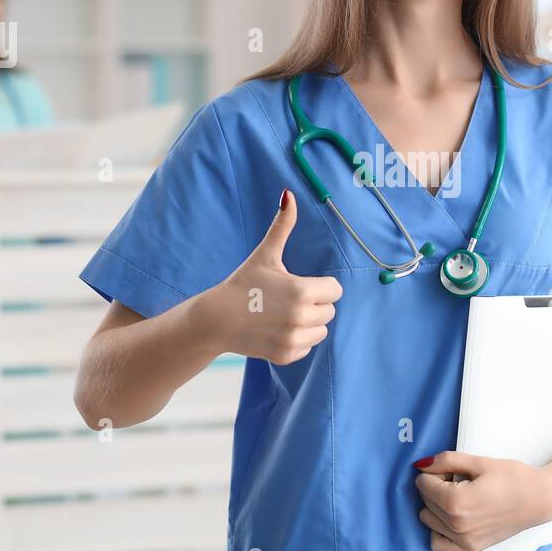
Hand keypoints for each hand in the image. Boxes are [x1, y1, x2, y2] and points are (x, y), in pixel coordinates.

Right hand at [213, 188, 342, 365]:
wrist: (216, 319)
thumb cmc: (243, 283)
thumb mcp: (265, 255)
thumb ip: (282, 226)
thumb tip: (289, 194)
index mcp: (301, 291)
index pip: (335, 290)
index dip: (320, 286)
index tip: (300, 284)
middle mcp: (300, 317)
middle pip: (329, 311)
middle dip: (314, 304)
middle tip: (288, 300)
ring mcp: (293, 339)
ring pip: (321, 331)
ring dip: (309, 324)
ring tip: (284, 315)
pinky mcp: (285, 355)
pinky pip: (307, 347)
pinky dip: (297, 340)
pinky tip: (278, 330)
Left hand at [413, 451, 551, 550]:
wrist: (540, 499)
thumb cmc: (513, 477)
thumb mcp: (478, 462)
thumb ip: (446, 461)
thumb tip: (422, 465)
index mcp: (456, 502)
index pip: (423, 483)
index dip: (435, 471)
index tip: (452, 469)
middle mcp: (456, 525)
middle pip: (425, 501)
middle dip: (436, 487)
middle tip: (459, 480)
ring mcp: (463, 539)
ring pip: (428, 520)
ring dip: (436, 506)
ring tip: (459, 497)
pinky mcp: (471, 547)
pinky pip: (438, 543)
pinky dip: (439, 529)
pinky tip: (452, 517)